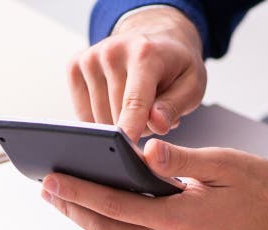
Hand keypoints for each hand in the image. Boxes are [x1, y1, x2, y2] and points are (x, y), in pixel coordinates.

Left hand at [40, 140, 267, 229]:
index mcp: (181, 220)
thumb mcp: (226, 165)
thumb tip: (144, 151)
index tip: (52, 181)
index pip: (115, 205)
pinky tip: (102, 215)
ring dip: (89, 223)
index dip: (79, 193)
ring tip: (65, 202)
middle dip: (73, 210)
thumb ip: (182, 159)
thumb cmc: (264, 191)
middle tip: (47, 191)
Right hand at [68, 6, 205, 140]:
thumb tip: (157, 124)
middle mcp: (112, 52)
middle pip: (116, 116)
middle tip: (152, 114)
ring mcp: (90, 59)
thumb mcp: (192, 85)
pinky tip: (115, 103)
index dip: (130, 130)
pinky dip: (99, 118)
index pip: (134, 102)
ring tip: (135, 106)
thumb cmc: (176, 66)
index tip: (125, 153)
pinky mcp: (74, 67)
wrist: (156, 38)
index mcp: (145, 53)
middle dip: (135, 128)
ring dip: (117, 124)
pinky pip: (83, 114)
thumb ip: (175, 106)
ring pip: (98, 119)